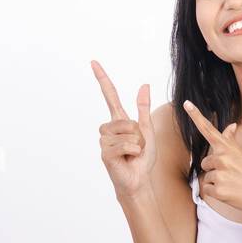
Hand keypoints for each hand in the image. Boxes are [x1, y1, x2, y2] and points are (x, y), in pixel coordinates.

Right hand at [92, 59, 155, 200]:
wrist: (139, 180)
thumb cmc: (142, 158)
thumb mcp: (148, 130)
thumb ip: (144, 109)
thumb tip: (144, 85)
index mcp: (119, 121)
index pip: (110, 96)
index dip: (103, 79)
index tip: (94, 62)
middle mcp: (108, 129)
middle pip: (126, 120)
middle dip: (139, 134)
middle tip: (137, 147)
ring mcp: (105, 141)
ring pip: (128, 133)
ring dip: (138, 144)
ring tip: (133, 154)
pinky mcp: (105, 153)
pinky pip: (126, 145)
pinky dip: (134, 152)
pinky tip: (130, 159)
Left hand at [183, 100, 241, 221]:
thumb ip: (231, 140)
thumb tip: (231, 125)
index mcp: (229, 148)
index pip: (209, 129)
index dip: (196, 116)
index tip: (186, 104)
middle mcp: (223, 158)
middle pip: (205, 162)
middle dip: (214, 169)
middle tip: (232, 175)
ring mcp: (221, 174)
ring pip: (207, 177)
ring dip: (217, 182)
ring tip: (233, 184)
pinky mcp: (219, 190)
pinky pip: (207, 190)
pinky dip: (216, 193)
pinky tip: (230, 193)